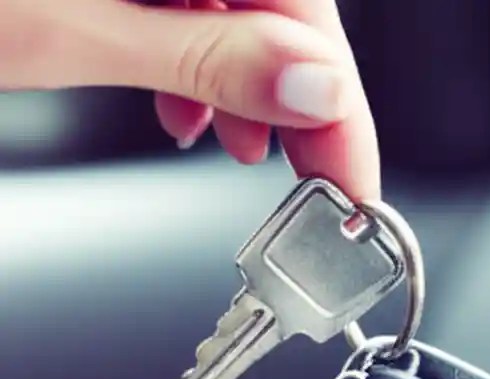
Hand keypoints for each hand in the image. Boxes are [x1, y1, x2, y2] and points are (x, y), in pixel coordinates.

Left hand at [0, 0, 379, 197]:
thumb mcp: (71, 33)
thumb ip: (207, 57)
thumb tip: (315, 91)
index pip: (307, 16)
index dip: (342, 107)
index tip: (356, 187)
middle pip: (282, 12)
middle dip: (302, 102)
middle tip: (322, 187)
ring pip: (236, 12)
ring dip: (250, 86)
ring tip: (247, 153)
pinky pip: (185, 6)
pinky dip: (195, 62)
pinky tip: (186, 106)